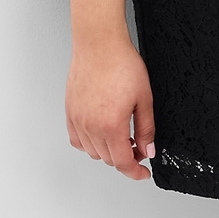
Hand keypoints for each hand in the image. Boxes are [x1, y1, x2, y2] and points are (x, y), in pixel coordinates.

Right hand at [66, 35, 156, 180]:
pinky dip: (89, 143)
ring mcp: (77, 120)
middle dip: (125, 159)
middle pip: (108, 159)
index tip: (143, 173)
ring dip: (108, 151)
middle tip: (139, 148)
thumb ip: (146, 129)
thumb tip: (148, 150)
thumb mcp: (144, 100)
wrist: (99, 44)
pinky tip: (102, 133)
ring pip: (92, 152)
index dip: (135, 172)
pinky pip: (77, 140)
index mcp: (110, 125)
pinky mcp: (70, 112)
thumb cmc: (122, 65)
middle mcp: (90, 126)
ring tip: (122, 137)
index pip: (122, 162)